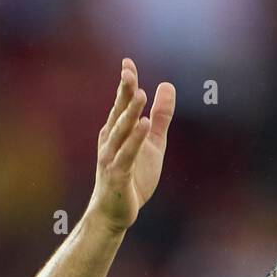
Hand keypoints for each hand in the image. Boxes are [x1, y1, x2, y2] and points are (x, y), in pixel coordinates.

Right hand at [88, 57, 175, 232]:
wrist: (114, 213)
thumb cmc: (131, 178)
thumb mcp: (152, 144)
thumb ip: (160, 117)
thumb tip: (167, 86)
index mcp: (116, 132)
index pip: (121, 104)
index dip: (125, 84)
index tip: (127, 62)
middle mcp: (110, 141)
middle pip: (119, 112)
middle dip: (124, 92)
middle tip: (128, 70)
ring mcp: (111, 158)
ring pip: (122, 131)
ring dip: (130, 112)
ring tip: (141, 93)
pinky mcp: (118, 175)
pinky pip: (127, 154)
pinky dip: (135, 139)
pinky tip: (144, 125)